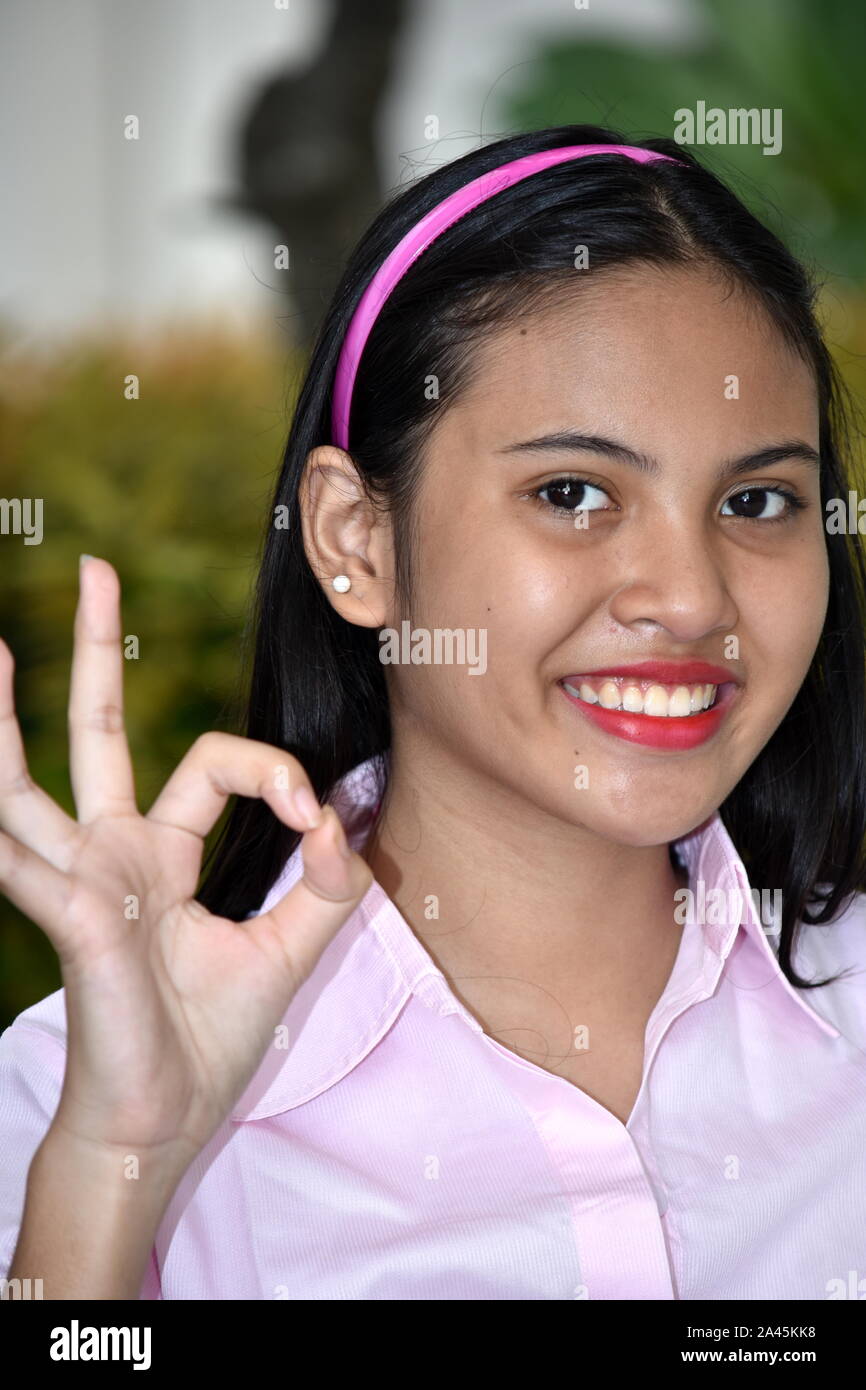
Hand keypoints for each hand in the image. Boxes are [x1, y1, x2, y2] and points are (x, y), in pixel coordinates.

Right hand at [0, 556, 372, 1172]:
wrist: (163, 1120)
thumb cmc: (209, 1039)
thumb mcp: (289, 951)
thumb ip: (327, 886)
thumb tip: (350, 817)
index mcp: (163, 852)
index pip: (214, 765)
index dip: (276, 773)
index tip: (319, 823)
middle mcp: (114, 852)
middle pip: (97, 734)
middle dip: (97, 651)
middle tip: (93, 570)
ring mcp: (81, 881)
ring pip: (29, 783)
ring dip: (4, 719)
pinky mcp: (72, 919)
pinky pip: (31, 863)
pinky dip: (12, 834)